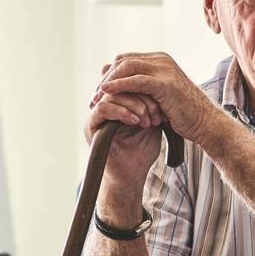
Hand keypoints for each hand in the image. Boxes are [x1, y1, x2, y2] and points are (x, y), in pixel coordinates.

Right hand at [85, 67, 165, 187]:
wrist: (132, 174)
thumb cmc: (142, 150)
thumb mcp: (151, 122)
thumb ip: (151, 104)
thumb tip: (162, 85)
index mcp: (119, 102)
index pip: (129, 81)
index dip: (146, 88)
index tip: (162, 102)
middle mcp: (105, 105)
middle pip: (120, 85)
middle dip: (141, 97)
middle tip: (155, 113)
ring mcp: (97, 115)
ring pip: (112, 94)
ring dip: (133, 104)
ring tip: (146, 119)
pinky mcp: (91, 126)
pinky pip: (102, 109)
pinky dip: (121, 112)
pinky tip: (135, 121)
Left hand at [93, 52, 218, 144]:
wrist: (205, 123)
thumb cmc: (183, 113)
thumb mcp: (159, 97)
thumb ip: (143, 89)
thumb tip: (120, 90)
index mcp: (160, 61)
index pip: (125, 60)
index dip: (109, 74)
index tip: (98, 92)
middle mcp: (162, 60)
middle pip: (122, 61)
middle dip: (105, 78)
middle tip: (93, 97)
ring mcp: (164, 70)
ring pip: (126, 67)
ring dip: (108, 82)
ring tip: (97, 98)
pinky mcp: (165, 84)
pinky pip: (136, 80)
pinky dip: (118, 85)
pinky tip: (106, 93)